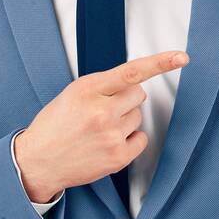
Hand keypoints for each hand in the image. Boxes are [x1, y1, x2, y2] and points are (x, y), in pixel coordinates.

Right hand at [13, 50, 189, 201]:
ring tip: (99, 130)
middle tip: (103, 111)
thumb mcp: (73, 94)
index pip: (131, 71)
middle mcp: (101, 112)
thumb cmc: (56, 124)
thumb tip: (135, 82)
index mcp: (88, 89)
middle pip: (139, 94)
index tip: (181, 57)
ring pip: (138, 116)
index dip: (160, 62)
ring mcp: (110, 135)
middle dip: (126, 100)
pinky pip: (140, 138)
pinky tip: (108, 143)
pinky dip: (130, 140)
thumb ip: (103, 86)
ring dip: (124, 120)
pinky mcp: (117, 157)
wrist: (38, 161)